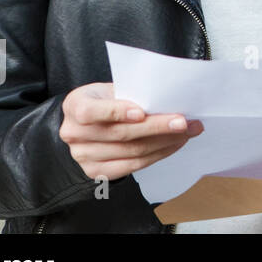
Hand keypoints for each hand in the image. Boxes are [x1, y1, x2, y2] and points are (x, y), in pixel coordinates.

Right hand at [59, 82, 202, 180]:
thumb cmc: (106, 100)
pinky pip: (133, 165)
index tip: (142, 112)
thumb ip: (130, 93)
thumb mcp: (111, 89)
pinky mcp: (97, 171)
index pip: (90, 111)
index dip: (116, 112)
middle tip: (184, 122)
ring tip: (187, 131)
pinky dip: (158, 154)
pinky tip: (174, 144)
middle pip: (120, 134)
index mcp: (75, 105)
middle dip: (157, 127)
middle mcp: (74, 133)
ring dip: (165, 142)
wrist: (88, 123)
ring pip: (131, 151)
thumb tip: (168, 99)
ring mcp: (83, 156)